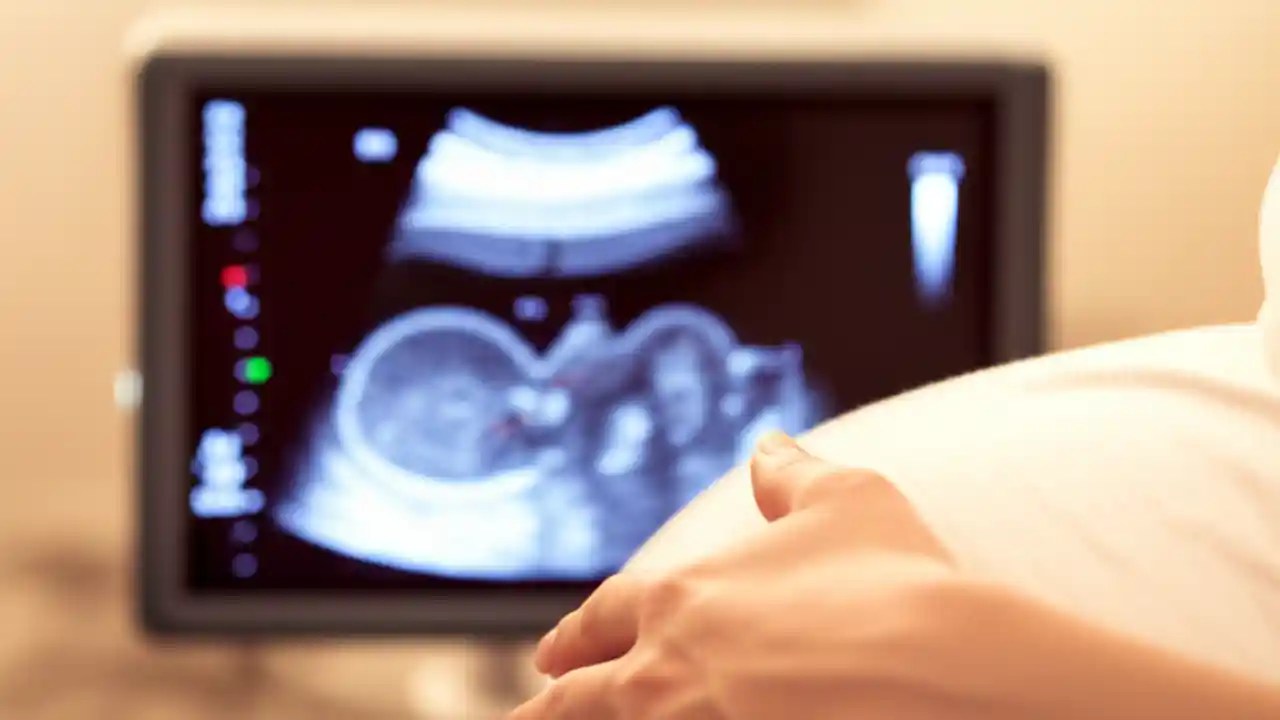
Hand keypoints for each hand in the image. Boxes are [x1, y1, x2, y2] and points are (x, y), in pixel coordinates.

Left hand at [513, 434, 1279, 719]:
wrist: (943, 660)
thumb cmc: (896, 576)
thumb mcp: (844, 498)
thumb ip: (789, 473)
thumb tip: (767, 444)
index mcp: (680, 595)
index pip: (603, 618)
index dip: (573, 637)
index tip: (548, 654)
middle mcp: (664, 665)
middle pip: (579, 696)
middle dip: (551, 704)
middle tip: (532, 708)